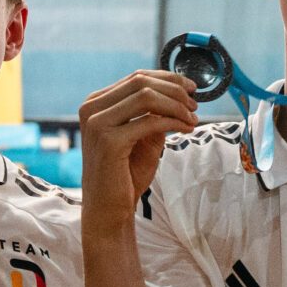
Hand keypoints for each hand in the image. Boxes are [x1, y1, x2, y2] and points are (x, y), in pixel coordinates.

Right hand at [78, 71, 200, 209]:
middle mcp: (91, 109)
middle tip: (195, 103)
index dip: (167, 79)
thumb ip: (153, 114)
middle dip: (174, 90)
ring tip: (192, 118)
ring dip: (176, 105)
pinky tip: (186, 128)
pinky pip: (150, 121)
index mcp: (96, 103)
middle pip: (140, 82)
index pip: (135, 77)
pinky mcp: (109, 141)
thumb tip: (178, 95)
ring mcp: (97, 124)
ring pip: (146, 96)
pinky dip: (173, 121)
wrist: (109, 208)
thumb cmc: (124, 175)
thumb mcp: (141, 137)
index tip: (190, 87)